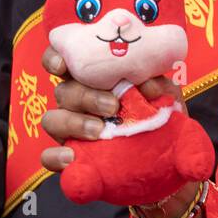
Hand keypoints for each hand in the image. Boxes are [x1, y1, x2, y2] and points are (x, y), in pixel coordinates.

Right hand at [38, 45, 183, 173]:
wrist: (169, 161)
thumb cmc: (161, 119)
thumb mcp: (167, 99)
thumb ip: (160, 87)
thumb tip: (149, 86)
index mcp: (96, 79)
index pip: (66, 59)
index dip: (55, 57)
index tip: (63, 63)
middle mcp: (79, 101)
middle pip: (64, 90)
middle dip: (85, 96)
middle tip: (112, 106)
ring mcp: (72, 130)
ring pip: (52, 119)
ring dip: (73, 122)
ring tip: (99, 131)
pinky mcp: (72, 158)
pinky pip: (49, 157)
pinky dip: (56, 156)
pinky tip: (72, 158)